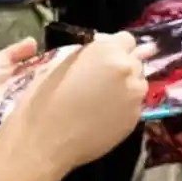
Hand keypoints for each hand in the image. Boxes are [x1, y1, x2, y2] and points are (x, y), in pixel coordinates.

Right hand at [10, 32, 147, 170]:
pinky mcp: (135, 119)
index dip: (114, 48)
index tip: (102, 58)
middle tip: (100, 80)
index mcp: (107, 50)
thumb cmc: (44, 98)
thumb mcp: (62, 61)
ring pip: (137, 83)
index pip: (127, 40)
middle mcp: (127, 70)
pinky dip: (124, 106)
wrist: (45, 141)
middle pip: (135, 61)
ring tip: (102, 99)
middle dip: (121, 66)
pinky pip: (134, 105)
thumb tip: (103, 47)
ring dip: (125, 86)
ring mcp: (134, 96)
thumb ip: (89, 52)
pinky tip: (104, 114)